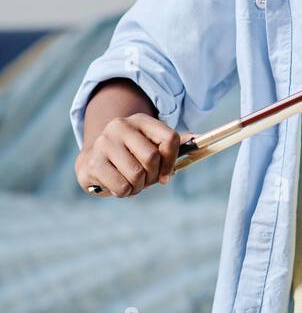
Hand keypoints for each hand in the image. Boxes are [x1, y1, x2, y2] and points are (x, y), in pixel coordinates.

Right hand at [75, 114, 192, 196]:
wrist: (91, 159)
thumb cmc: (128, 155)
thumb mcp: (149, 144)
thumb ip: (172, 144)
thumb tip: (198, 139)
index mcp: (140, 120)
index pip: (169, 138)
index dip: (172, 160)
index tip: (167, 173)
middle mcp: (120, 126)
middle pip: (152, 158)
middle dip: (153, 176)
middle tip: (146, 180)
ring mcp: (104, 144)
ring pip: (137, 175)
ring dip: (138, 187)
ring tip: (131, 183)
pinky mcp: (92, 163)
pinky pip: (122, 187)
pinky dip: (125, 192)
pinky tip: (117, 185)